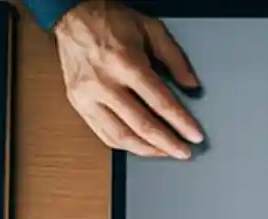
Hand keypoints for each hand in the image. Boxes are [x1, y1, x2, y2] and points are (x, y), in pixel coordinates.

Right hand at [55, 0, 203, 158]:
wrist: (73, 16)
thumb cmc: (112, 21)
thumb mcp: (151, 29)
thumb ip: (174, 57)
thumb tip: (191, 85)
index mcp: (125, 62)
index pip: (159, 102)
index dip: (181, 123)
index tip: (195, 136)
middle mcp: (104, 83)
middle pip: (142, 125)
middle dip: (167, 143)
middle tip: (184, 152)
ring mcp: (88, 96)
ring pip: (121, 136)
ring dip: (147, 150)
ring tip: (165, 152)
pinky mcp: (78, 104)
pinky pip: (103, 134)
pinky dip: (125, 145)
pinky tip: (141, 147)